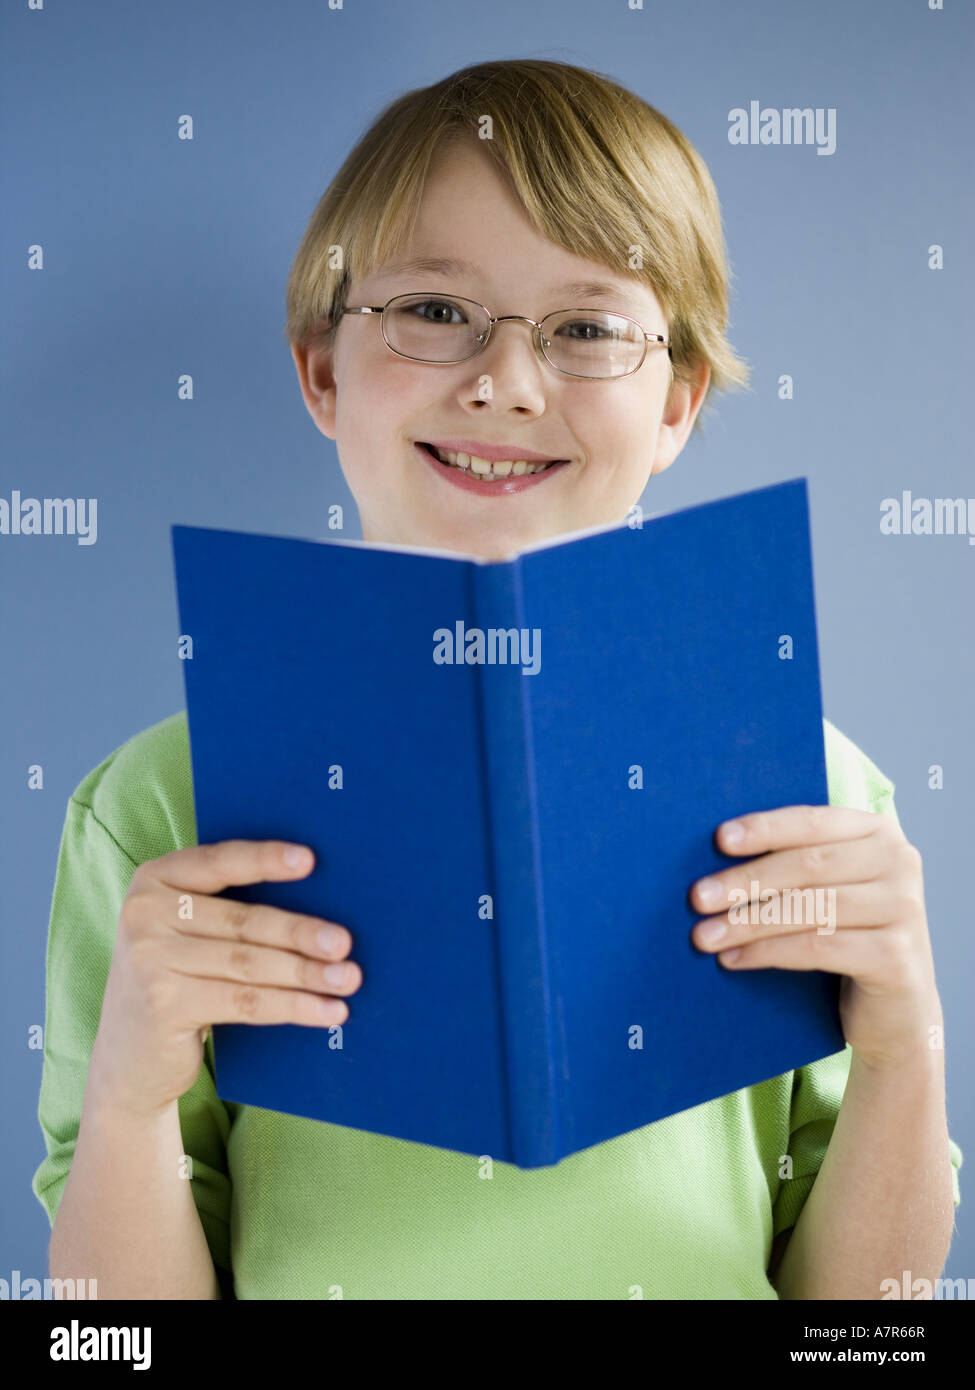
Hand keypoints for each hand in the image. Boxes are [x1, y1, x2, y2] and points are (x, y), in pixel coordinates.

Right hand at [89, 840, 361, 1117]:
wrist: (129, 1059)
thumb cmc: (177, 980)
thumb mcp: (187, 934)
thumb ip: (228, 910)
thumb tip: (318, 904)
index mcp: (154, 880)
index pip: (219, 862)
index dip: (265, 860)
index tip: (310, 860)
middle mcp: (144, 914)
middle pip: (243, 921)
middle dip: (301, 933)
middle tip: (345, 943)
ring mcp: (150, 961)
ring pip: (249, 964)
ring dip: (306, 973)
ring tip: (347, 979)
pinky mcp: (165, 1006)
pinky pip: (245, 1002)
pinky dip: (292, 1006)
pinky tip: (326, 1011)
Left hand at [688, 806, 943, 1070]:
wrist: (897, 1010)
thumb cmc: (848, 935)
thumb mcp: (830, 888)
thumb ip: (795, 860)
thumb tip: (719, 849)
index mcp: (879, 832)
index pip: (813, 822)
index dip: (764, 828)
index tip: (719, 840)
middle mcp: (900, 862)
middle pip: (808, 866)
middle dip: (745, 881)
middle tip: (698, 897)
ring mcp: (904, 909)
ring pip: (808, 908)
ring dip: (747, 923)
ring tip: (704, 936)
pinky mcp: (895, 956)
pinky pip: (816, 948)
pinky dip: (767, 953)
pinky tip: (734, 959)